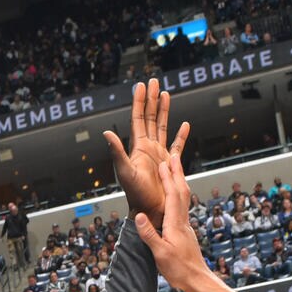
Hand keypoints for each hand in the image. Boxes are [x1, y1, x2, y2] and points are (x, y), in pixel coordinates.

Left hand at [102, 78, 189, 219]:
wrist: (150, 210)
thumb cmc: (136, 194)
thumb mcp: (125, 172)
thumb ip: (117, 152)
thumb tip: (106, 132)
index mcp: (137, 147)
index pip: (138, 118)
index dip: (140, 102)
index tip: (141, 85)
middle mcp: (148, 147)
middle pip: (150, 117)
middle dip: (151, 99)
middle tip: (153, 81)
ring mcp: (159, 154)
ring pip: (162, 126)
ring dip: (164, 110)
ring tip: (166, 94)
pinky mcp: (169, 163)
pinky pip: (177, 145)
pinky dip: (181, 135)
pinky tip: (185, 124)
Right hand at [134, 157, 232, 291]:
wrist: (197, 280)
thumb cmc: (179, 269)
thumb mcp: (160, 253)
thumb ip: (149, 234)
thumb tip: (139, 216)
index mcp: (175, 224)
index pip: (172, 196)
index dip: (168, 178)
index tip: (164, 163)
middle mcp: (182, 221)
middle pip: (181, 192)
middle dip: (177, 173)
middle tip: (173, 156)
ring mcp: (185, 226)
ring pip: (184, 198)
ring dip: (179, 181)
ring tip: (175, 170)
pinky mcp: (185, 231)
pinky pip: (183, 207)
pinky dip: (179, 195)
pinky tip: (175, 196)